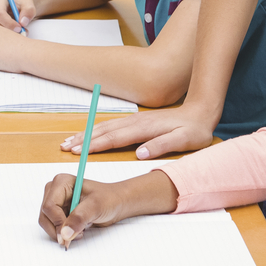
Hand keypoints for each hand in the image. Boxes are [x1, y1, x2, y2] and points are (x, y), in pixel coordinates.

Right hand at [0, 0, 35, 31]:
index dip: (9, 23)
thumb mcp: (29, 5)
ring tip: (17, 31)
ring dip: (5, 33)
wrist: (18, 4)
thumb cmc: (22, 4)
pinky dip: (2, 35)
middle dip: (8, 30)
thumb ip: (28, 12)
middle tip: (20, 32)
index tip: (19, 28)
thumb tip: (22, 22)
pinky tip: (10, 31)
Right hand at [38, 169, 178, 247]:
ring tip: (80, 231)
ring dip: (61, 232)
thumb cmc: (109, 199)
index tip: (68, 234)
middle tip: (76, 235)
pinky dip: (63, 233)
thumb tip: (64, 235)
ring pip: (47, 223)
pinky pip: (53, 227)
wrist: (116, 204)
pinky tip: (78, 230)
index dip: (57, 222)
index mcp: (61, 182)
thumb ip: (79, 218)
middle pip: (45, 215)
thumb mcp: (95, 206)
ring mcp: (56, 202)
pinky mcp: (59, 212)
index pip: (49, 206)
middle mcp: (55, 191)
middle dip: (59, 229)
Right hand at [61, 103, 217, 158]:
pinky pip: (110, 126)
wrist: (201, 111)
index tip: (78, 152)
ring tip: (68, 141)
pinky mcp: (136, 121)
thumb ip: (163, 145)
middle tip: (64, 148)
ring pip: (104, 127)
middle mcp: (135, 122)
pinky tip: (88, 135)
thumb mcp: (185, 140)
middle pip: (103, 131)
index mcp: (144, 128)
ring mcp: (134, 120)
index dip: (95, 145)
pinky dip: (95, 131)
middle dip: (83, 139)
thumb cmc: (194, 130)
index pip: (114, 138)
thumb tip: (141, 153)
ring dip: (85, 134)